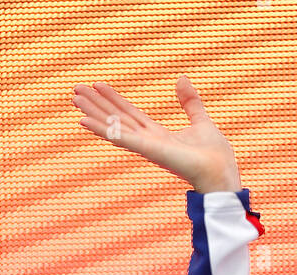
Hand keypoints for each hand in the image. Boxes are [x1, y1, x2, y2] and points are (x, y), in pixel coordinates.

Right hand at [71, 76, 241, 192]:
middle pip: (116, 118)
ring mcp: (146, 146)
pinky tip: (83, 120)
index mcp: (158, 135)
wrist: (222, 173)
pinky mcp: (148, 150)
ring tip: (74, 99)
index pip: (130, 114)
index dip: (113, 99)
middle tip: (75, 90)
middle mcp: (148, 141)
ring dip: (92, 112)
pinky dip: (101, 129)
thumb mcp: (201, 120)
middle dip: (96, 104)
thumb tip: (182, 79)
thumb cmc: (215, 156)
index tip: (98, 85)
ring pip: (113, 125)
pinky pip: (120, 138)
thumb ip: (190, 102)